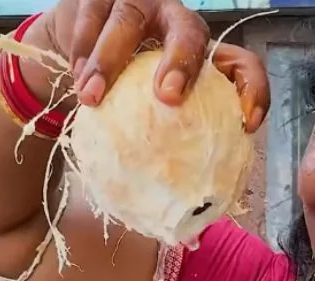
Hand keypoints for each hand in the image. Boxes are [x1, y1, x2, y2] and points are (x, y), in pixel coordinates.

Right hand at [39, 0, 270, 131]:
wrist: (63, 48)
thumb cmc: (111, 91)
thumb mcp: (138, 116)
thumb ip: (158, 146)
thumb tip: (180, 224)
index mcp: (196, 51)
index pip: (238, 63)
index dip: (251, 90)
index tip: (245, 125)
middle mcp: (172, 20)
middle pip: (190, 30)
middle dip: (181, 61)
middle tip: (167, 97)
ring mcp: (133, 3)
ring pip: (128, 21)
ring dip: (109, 61)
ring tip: (91, 97)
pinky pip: (88, 21)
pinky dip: (80, 51)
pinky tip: (74, 77)